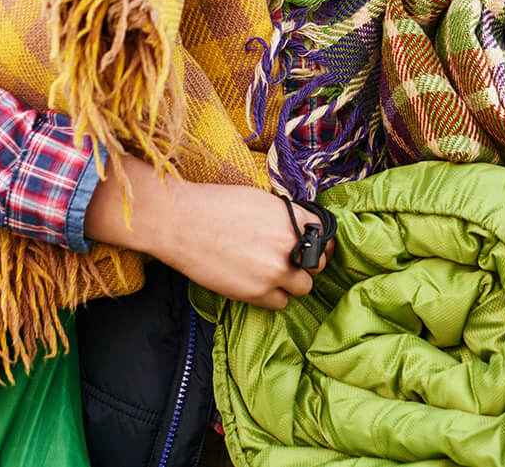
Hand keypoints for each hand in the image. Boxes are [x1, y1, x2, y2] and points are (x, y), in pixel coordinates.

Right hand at [84, 160, 326, 309]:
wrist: (180, 222)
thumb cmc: (214, 205)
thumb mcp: (260, 200)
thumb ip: (284, 218)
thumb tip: (298, 231)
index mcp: (291, 218)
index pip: (323, 235)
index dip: (318, 242)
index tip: (313, 247)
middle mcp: (289, 245)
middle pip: (318, 265)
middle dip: (306, 265)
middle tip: (291, 263)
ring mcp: (274, 271)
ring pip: (303, 288)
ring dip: (291, 284)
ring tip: (272, 276)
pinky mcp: (256, 293)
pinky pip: (280, 304)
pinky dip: (273, 297)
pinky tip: (258, 285)